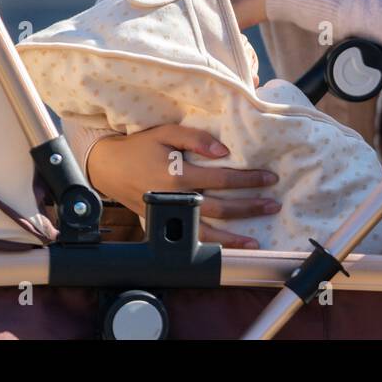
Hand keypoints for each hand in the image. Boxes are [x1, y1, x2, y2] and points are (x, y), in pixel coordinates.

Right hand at [87, 124, 279, 248]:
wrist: (108, 167)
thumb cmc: (140, 146)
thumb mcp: (167, 132)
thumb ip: (196, 139)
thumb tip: (224, 151)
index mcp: (178, 175)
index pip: (223, 179)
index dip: (248, 180)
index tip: (270, 178)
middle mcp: (176, 199)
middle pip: (220, 208)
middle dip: (250, 208)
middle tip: (273, 205)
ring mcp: (169, 215)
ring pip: (206, 231)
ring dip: (233, 237)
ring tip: (256, 240)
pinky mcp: (163, 223)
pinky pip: (190, 237)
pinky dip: (209, 245)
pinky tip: (225, 248)